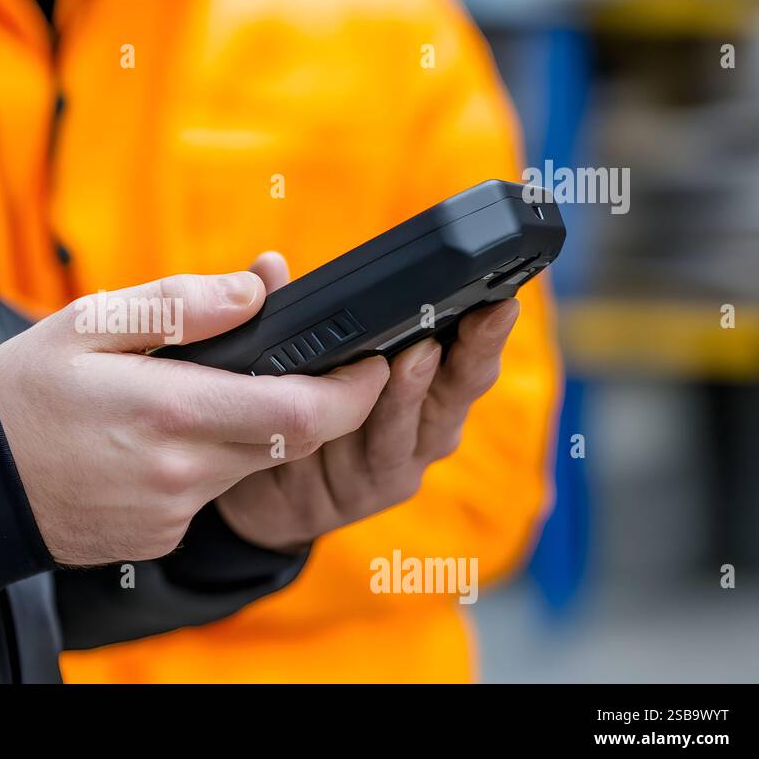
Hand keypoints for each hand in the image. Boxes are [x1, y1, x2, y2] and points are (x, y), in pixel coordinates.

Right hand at [0, 269, 388, 565]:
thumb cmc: (23, 390)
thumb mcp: (91, 322)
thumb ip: (182, 304)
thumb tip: (259, 287)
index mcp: (174, 411)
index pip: (304, 413)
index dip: (355, 391)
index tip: (372, 363)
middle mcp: (183, 474)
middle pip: (286, 441)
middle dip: (300, 402)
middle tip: (277, 363)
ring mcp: (171, 515)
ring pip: (245, 466)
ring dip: (241, 430)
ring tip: (182, 398)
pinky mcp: (157, 539)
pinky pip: (205, 496)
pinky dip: (199, 464)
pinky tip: (147, 445)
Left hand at [215, 252, 519, 551]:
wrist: (255, 496)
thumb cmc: (289, 415)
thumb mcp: (294, 362)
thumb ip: (292, 315)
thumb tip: (271, 262)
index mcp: (418, 384)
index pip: (462, 348)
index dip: (485, 323)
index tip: (503, 289)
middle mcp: (420, 424)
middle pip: (459, 386)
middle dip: (475, 349)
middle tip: (487, 311)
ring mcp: (397, 461)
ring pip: (418, 424)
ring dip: (418, 388)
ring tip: (421, 351)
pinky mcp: (367, 494)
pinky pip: (378, 459)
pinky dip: (379, 432)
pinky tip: (368, 406)